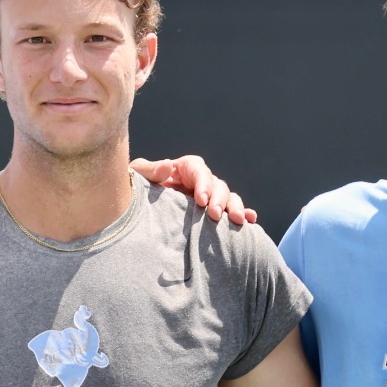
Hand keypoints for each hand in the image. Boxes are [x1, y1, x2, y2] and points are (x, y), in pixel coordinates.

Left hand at [131, 155, 255, 224]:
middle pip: (217, 184)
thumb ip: (150, 171)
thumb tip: (168, 165)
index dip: (203, 183)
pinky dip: (244, 214)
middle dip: (219, 199)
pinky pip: (232, 211)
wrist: (136, 215)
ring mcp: (209, 198)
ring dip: (235, 207)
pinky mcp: (213, 213)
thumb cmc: (135, 191)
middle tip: (215, 215)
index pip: (198, 169)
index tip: (201, 200)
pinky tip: (251, 221)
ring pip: (229, 197)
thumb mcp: (137, 177)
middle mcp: (199, 182)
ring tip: (238, 220)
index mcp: (183, 169)